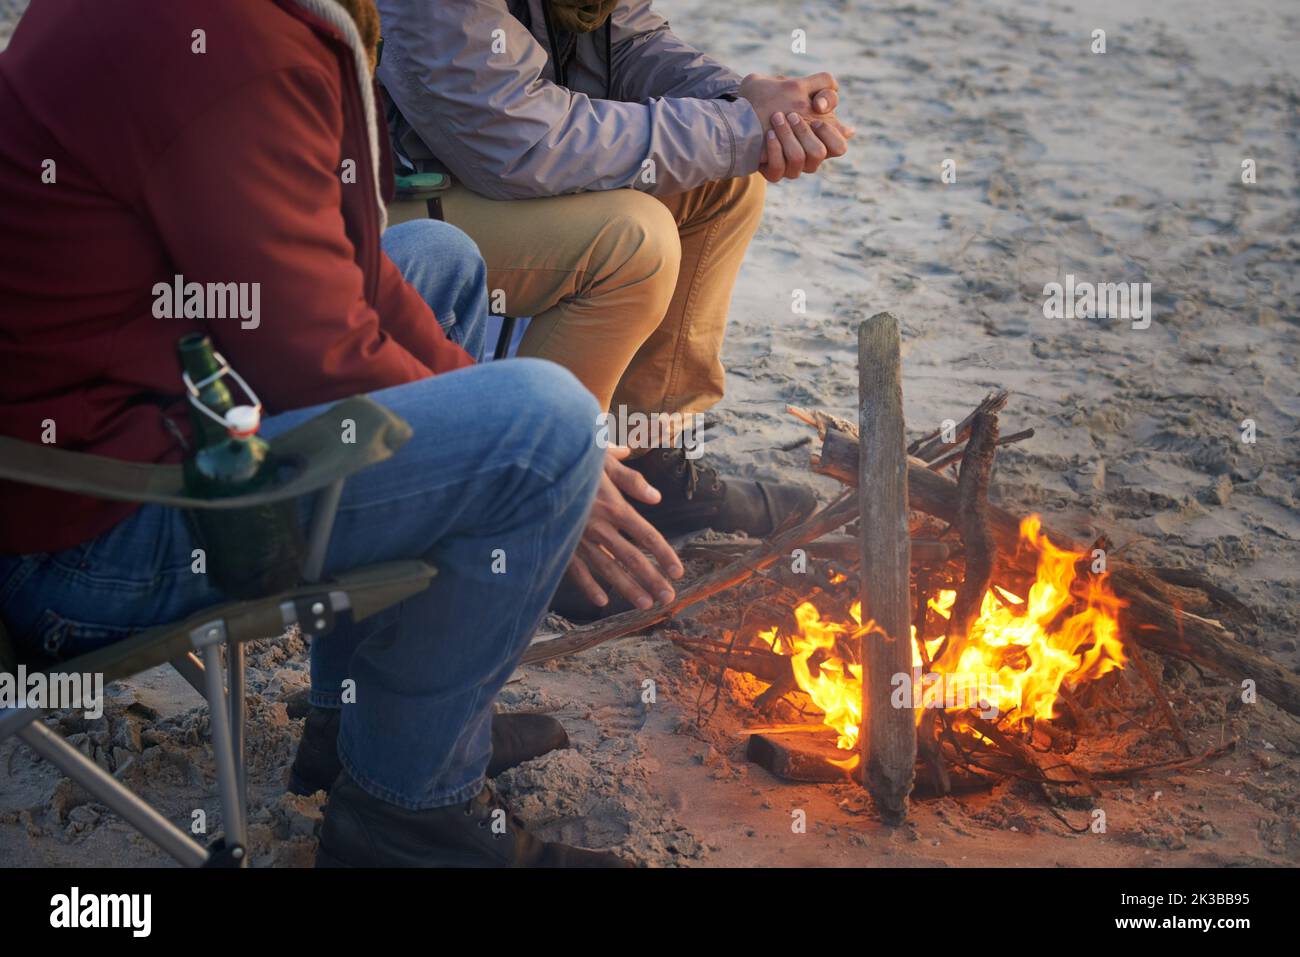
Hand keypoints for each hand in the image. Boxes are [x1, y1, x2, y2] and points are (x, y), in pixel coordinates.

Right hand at [566, 447, 683, 611]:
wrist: (533, 464)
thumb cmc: (571, 455)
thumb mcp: (603, 460)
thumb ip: (631, 480)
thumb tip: (656, 497)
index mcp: (614, 506)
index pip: (647, 535)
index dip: (664, 555)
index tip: (678, 572)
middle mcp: (599, 525)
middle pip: (631, 557)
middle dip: (652, 579)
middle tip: (668, 598)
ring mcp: (578, 537)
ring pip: (607, 568)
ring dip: (627, 587)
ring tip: (644, 603)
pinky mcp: (559, 542)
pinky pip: (575, 569)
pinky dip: (588, 586)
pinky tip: (601, 601)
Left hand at [738, 72, 853, 181]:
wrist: (740, 113)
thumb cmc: (771, 96)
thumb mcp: (795, 84)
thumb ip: (820, 87)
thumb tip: (831, 103)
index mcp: (819, 137)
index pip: (839, 146)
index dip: (832, 130)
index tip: (817, 108)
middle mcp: (808, 156)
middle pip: (819, 153)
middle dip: (805, 131)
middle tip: (792, 114)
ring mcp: (792, 166)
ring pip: (799, 160)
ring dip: (788, 137)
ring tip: (776, 118)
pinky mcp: (773, 172)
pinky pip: (778, 170)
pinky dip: (774, 150)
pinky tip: (768, 134)